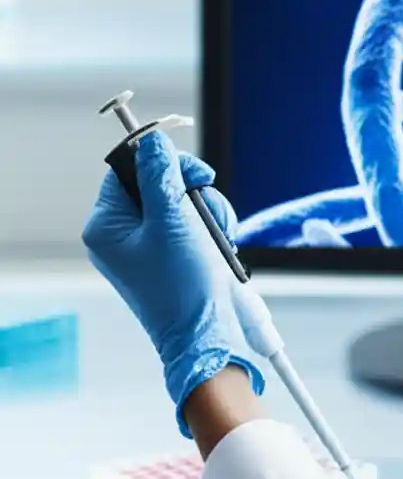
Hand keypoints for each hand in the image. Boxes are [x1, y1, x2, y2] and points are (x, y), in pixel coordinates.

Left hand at [83, 132, 263, 436]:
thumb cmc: (185, 289)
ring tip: (219, 239)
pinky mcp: (175, 258)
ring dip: (208, 214)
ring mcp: (149, 248)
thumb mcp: (174, 222)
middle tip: (208, 214)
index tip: (197, 174)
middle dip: (193, 194)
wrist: (208, 336)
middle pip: (159, 184)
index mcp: (106, 226)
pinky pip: (194, 226)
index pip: (128, 170)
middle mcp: (122, 236)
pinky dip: (212, 232)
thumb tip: (153, 141)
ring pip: (182, 204)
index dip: (164, 164)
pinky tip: (220, 250)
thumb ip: (162, 176)